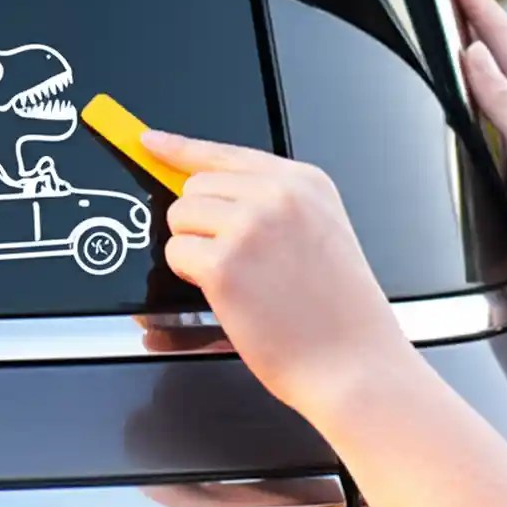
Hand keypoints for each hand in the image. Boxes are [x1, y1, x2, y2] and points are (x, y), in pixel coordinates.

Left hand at [139, 130, 414, 418]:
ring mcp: (250, 227)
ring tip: (237, 279)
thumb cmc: (338, 314)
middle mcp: (278, 196)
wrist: (356, 364)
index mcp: (305, 183)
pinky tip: (227, 294)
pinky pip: (176, 253)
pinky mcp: (224, 264)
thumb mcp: (320, 234)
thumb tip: (201, 191)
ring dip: (194, 249)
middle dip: (200, 222)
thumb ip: (269, 206)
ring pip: (179, 217)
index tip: (151, 142)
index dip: (180, 148)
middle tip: (232, 258)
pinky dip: (190, 275)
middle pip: (196, 186)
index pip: (225, 152)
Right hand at [449, 0, 506, 299]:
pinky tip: (455, 101)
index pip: (498, 37)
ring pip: (486, 79)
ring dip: (466, 50)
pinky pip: (479, 113)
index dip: (474, 1)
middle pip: (492, 49)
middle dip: (469, 14)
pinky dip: (465, 93)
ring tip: (444, 28)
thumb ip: (500, 98)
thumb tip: (473, 51)